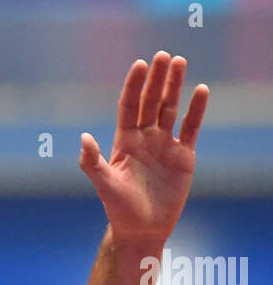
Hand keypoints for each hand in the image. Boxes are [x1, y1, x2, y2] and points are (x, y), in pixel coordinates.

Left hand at [79, 52, 208, 247]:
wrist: (142, 229)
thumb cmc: (119, 208)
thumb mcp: (104, 185)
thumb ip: (92, 162)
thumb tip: (84, 137)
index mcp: (124, 141)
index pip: (129, 106)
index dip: (134, 86)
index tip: (140, 64)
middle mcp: (145, 138)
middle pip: (151, 102)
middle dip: (157, 79)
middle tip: (164, 56)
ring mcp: (164, 144)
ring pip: (170, 108)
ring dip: (175, 86)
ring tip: (180, 62)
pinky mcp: (183, 155)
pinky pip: (191, 127)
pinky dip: (196, 110)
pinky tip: (202, 91)